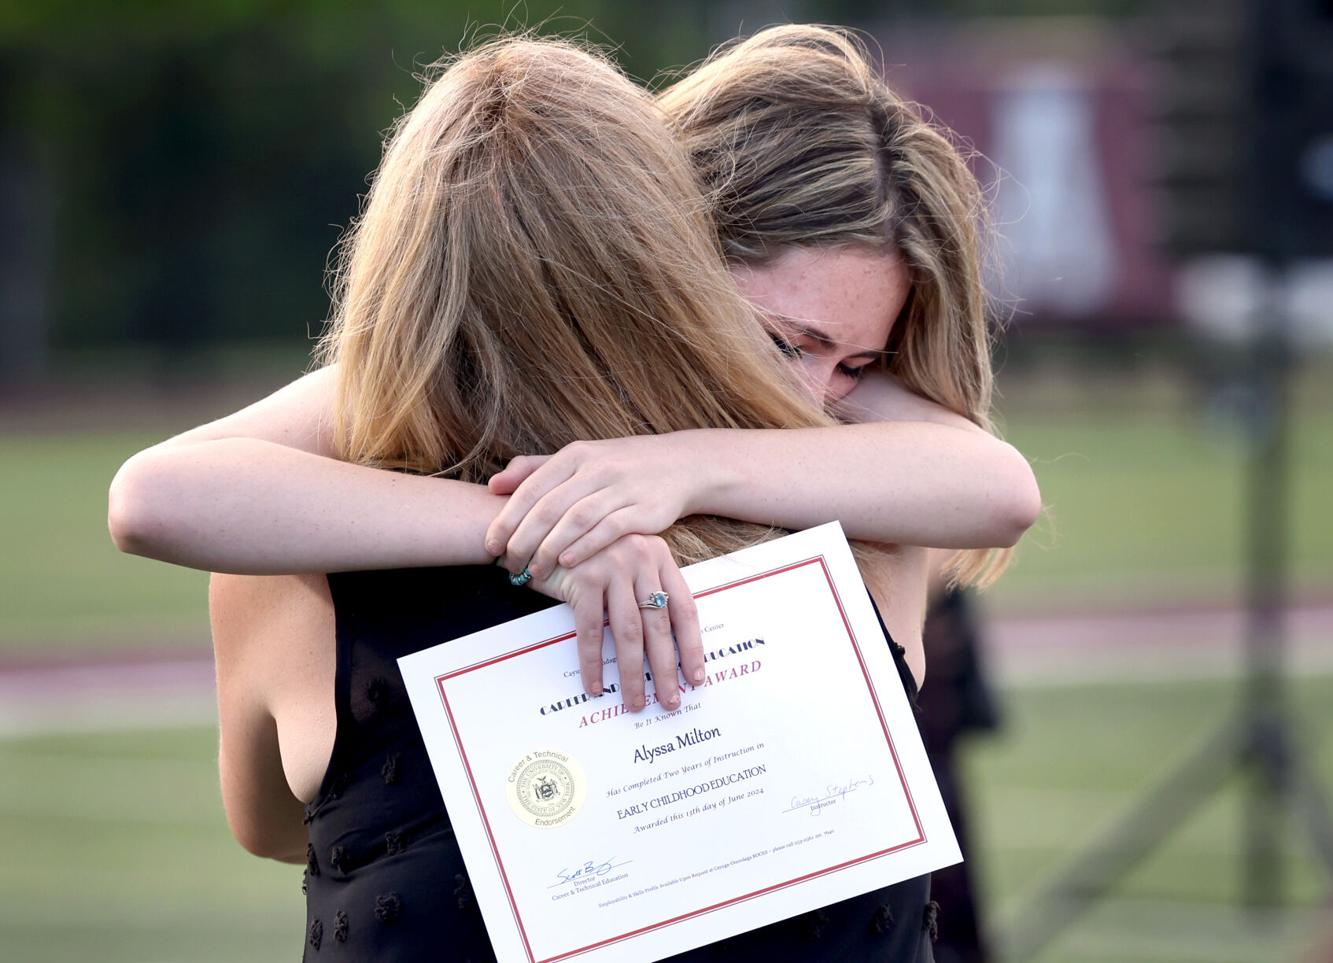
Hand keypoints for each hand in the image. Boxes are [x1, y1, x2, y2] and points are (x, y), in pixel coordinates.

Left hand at [484, 436, 699, 579]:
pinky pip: (609, 530)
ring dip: (550, 548)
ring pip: (575, 520)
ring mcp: (621, 488)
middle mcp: (596, 468)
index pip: (531, 488)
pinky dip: (585, 546)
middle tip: (509, 564)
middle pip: (549, 507)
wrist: (680, 465)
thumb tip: (494, 484)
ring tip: (533, 571)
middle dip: (523, 540)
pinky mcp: (643, 510)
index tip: (491, 544)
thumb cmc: (620, 466)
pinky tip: (568, 562)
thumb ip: (535, 470)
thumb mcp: (578, 459)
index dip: (507, 519)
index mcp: (575, 454)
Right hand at [506, 533, 704, 711]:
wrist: (539, 526)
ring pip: (629, 633)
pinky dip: (593, 663)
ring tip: (636, 702)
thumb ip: (643, 588)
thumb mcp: (623, 561)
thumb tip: (662, 645)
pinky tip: (594, 686)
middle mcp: (641, 557)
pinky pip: (592, 631)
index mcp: (658, 555)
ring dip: (632, 674)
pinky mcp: (584, 578)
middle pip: (659, 625)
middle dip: (665, 669)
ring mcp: (613, 566)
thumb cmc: (584, 551)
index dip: (691, 646)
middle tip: (670, 701)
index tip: (694, 677)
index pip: (684, 607)